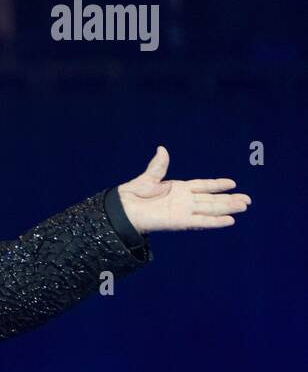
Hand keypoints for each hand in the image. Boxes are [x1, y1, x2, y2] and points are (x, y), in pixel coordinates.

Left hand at [117, 146, 250, 233]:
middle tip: (248, 200)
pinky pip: (201, 221)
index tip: (233, 183)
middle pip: (212, 199)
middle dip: (230, 199)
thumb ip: (158, 166)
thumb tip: (162, 149)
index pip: (203, 186)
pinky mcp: (180, 222)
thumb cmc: (133, 194)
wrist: (123, 210)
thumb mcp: (148, 178)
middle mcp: (184, 200)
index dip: (217, 185)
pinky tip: (230, 220)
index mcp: (179, 188)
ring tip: (244, 206)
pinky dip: (215, 221)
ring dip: (227, 208)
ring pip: (211, 209)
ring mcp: (184, 211)